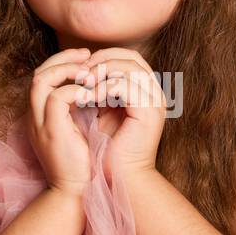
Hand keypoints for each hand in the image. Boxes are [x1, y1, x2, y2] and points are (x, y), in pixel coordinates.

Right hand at [26, 47, 95, 197]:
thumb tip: (97, 90)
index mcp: (40, 115)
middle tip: (88, 55)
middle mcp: (34, 116)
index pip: (43, 77)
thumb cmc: (80, 165)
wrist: (74, 193)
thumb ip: (79, 110)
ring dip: (67, 70)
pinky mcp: (50, 131)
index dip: (62, 63)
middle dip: (63, 59)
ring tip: (90, 71)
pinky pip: (57, 98)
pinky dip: (75, 90)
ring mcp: (39, 123)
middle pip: (38, 73)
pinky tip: (92, 93)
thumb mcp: (78, 131)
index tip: (86, 60)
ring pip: (41, 80)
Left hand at [82, 47, 165, 179]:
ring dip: (101, 73)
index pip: (130, 58)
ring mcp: (155, 102)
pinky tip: (87, 99)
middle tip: (80, 73)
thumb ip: (101, 91)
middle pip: (132, 58)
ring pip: (129, 68)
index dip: (105, 57)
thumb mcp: (104, 113)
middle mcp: (155, 94)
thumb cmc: (110, 150)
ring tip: (81, 85)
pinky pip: (124, 86)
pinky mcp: (149, 112)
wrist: (121, 177)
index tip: (82, 69)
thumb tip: (86, 71)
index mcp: (147, 92)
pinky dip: (102, 89)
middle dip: (102, 61)